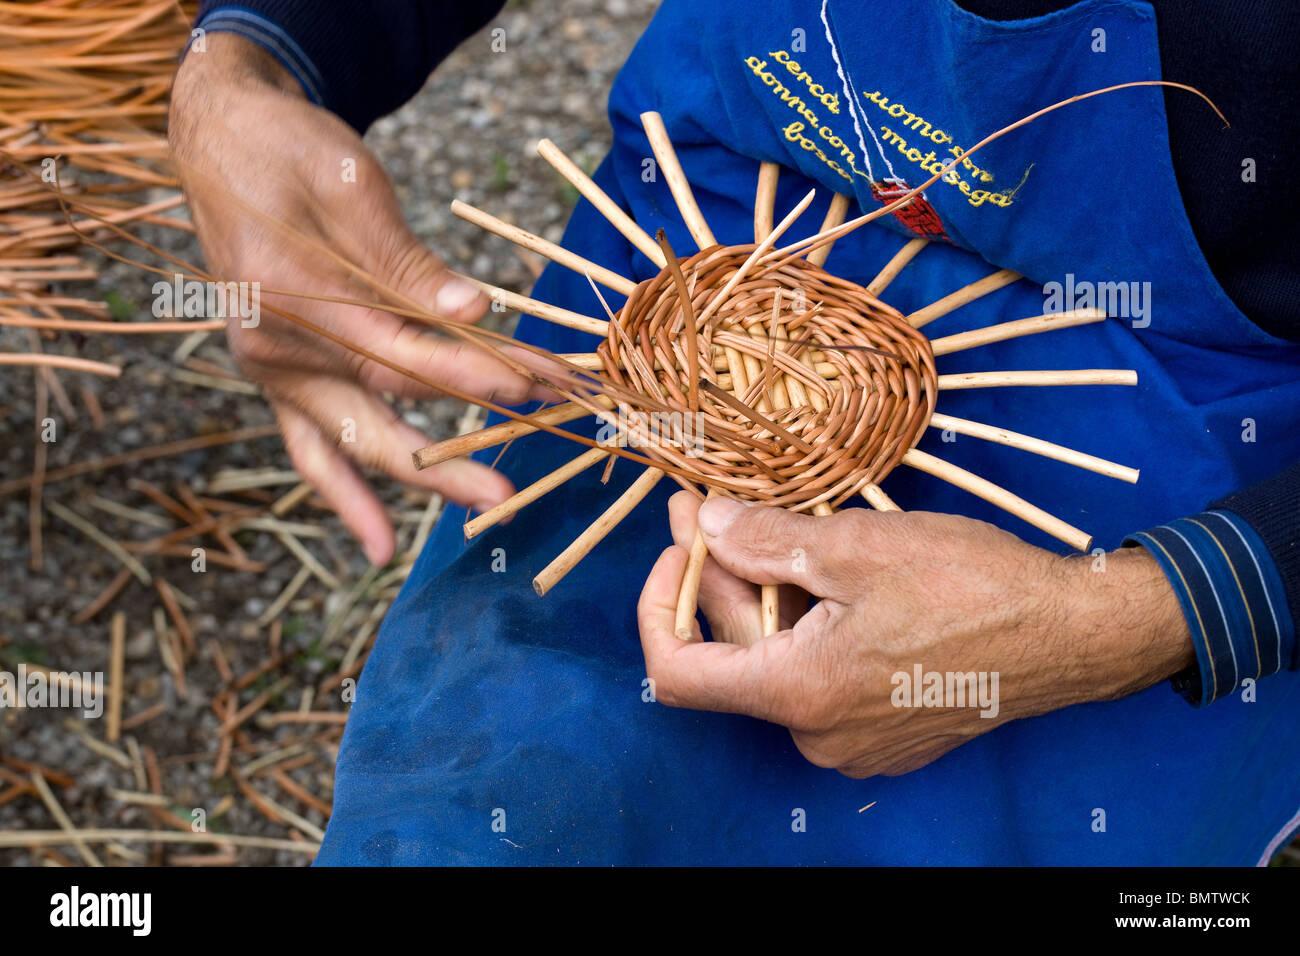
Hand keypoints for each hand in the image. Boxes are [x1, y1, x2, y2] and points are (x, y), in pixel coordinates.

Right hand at [169, 34, 544, 564]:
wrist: (221, 144)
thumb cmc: (288, 150)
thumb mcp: (348, 180)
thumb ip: (405, 257)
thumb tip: (473, 310)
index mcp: (286, 293)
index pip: (395, 351)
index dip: (467, 373)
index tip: (532, 386)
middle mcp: (270, 346)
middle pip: (373, 415)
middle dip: (446, 456)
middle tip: (509, 492)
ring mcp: (270, 370)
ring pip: (347, 443)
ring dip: (418, 476)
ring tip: (485, 509)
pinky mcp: (279, 378)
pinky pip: (309, 449)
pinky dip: (344, 495)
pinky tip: (378, 545)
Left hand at [638, 493, 1194, 776]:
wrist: (1072, 635)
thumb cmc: (973, 588)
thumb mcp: (857, 547)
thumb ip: (765, 540)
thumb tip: (706, 523)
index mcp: (798, 693)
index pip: (676, 673)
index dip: (659, 605)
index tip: (679, 549)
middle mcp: (817, 734)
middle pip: (734, 655)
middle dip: (720, 578)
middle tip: (712, 508)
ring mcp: (853, 741)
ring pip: (780, 663)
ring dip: (766, 597)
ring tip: (772, 529)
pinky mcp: (886, 733)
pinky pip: (822, 678)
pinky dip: (809, 627)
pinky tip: (827, 577)